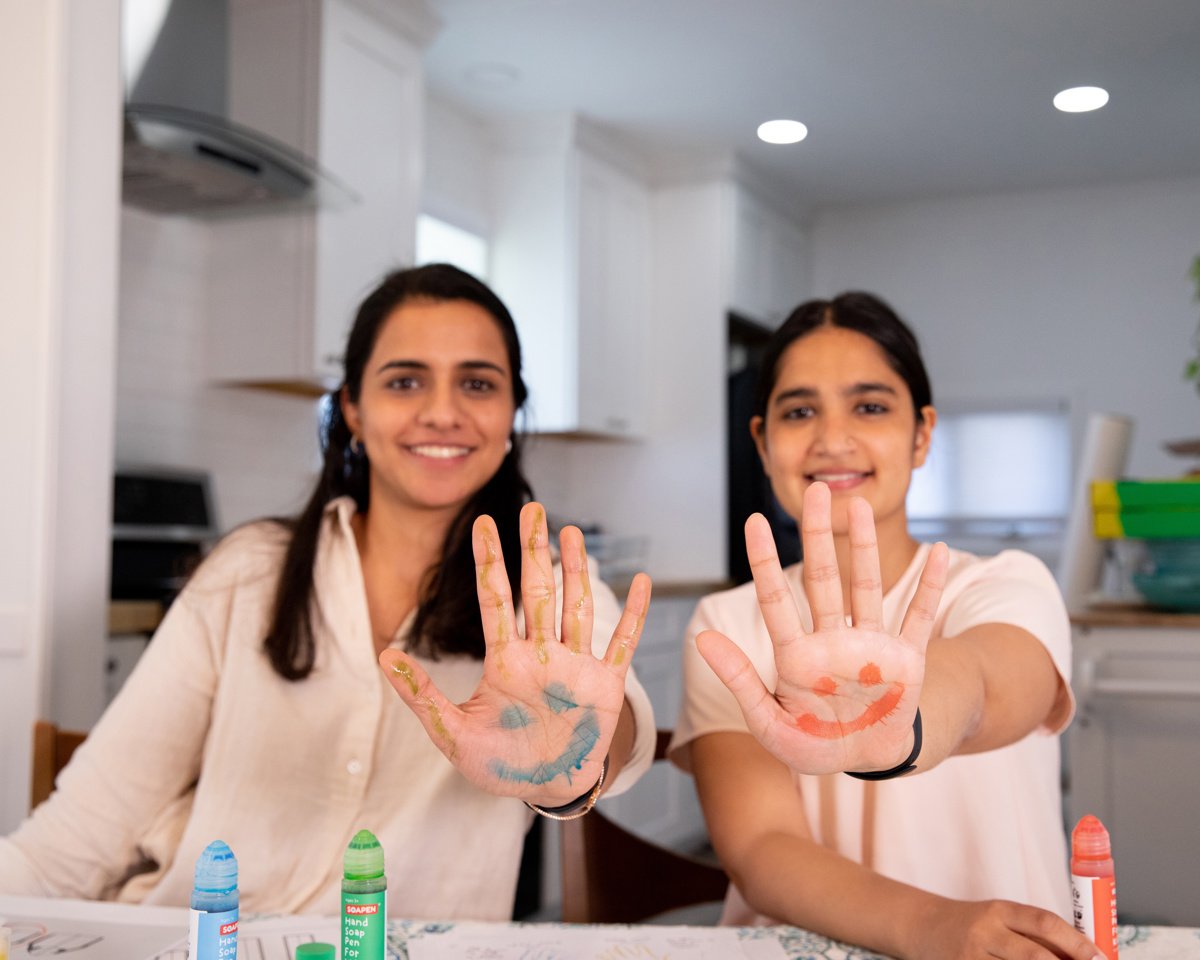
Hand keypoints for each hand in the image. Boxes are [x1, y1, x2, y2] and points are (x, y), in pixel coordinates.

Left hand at [379, 502, 650, 805]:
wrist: (547, 789)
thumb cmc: (501, 763)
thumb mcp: (453, 734)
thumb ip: (421, 695)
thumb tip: (384, 655)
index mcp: (504, 662)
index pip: (494, 600)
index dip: (489, 561)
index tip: (482, 522)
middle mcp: (541, 654)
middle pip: (538, 591)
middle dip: (535, 550)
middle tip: (534, 509)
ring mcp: (575, 666)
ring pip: (576, 607)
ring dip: (577, 570)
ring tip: (571, 533)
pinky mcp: (606, 685)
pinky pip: (622, 644)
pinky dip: (634, 614)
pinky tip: (640, 582)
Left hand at [696, 481, 948, 775]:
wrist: (861, 764)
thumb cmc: (811, 745)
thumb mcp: (767, 722)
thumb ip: (739, 680)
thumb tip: (700, 641)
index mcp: (795, 655)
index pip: (774, 599)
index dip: (763, 560)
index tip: (753, 520)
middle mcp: (831, 641)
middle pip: (823, 578)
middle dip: (818, 535)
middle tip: (816, 490)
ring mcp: (871, 647)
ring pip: (866, 587)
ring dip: (865, 548)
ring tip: (858, 508)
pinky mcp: (908, 661)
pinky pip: (920, 617)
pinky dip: (931, 586)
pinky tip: (941, 552)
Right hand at [908, 898, 1104, 959]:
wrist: (923, 928)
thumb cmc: (974, 926)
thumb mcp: (1002, 919)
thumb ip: (1036, 937)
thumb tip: (1085, 957)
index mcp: (1001, 911)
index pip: (1044, 922)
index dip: (1076, 943)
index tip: (1100, 958)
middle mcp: (986, 931)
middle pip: (1034, 956)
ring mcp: (972, 957)